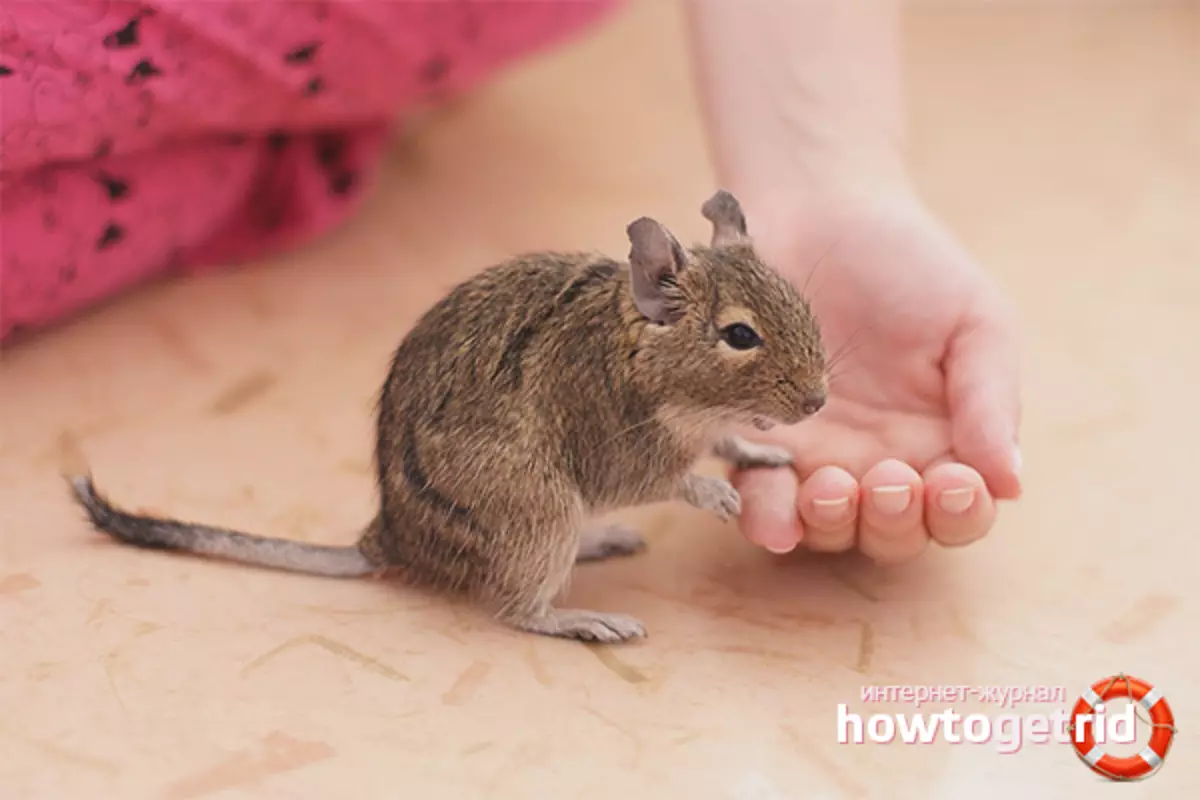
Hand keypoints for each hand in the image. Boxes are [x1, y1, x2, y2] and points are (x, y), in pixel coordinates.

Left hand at [730, 192, 1021, 562]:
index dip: (961, 513)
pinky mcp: (751, 437)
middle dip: (894, 522)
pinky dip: (766, 515)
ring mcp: (812, 454)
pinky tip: (774, 516)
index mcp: (940, 440)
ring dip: (831, 523)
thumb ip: (991, 400)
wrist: (819, 213)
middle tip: (890, 482)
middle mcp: (876, 460)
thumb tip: (1011, 483)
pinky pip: (757, 495)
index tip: (956, 483)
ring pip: (824, 526)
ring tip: (831, 488)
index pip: (959, 508)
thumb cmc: (910, 264)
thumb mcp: (974, 324)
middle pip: (891, 532)